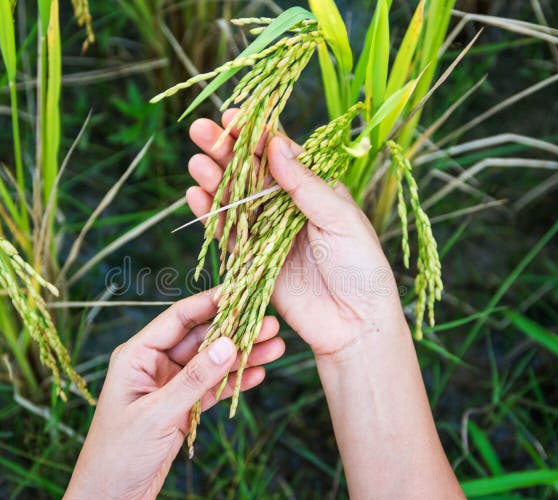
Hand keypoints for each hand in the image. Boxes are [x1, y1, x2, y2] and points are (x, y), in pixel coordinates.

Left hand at [50, 290, 284, 499]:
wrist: (110, 498)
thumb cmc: (120, 452)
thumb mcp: (158, 413)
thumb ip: (195, 379)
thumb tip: (228, 344)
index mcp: (136, 355)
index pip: (178, 319)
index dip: (209, 303)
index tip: (240, 292)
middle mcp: (153, 365)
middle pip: (200, 339)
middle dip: (235, 331)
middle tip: (270, 323)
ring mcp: (168, 387)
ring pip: (210, 364)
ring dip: (241, 356)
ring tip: (275, 346)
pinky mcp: (181, 409)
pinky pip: (212, 389)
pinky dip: (234, 382)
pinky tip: (258, 374)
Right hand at [187, 110, 408, 358]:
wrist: (356, 325)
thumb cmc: (361, 268)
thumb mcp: (340, 218)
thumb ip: (305, 185)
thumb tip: (276, 144)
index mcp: (315, 189)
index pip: (280, 154)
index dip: (256, 134)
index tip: (234, 116)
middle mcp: (288, 207)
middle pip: (250, 172)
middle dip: (225, 151)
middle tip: (200, 131)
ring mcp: (268, 233)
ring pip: (234, 200)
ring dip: (214, 180)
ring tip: (197, 162)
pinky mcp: (254, 261)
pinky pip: (228, 234)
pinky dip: (211, 216)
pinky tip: (196, 196)